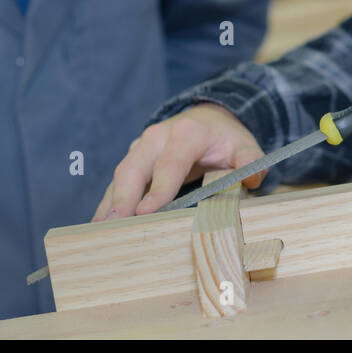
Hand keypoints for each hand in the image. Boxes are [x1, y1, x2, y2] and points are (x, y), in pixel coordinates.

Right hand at [94, 103, 266, 219]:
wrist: (207, 119)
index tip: (145, 212)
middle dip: (122, 198)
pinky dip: (108, 204)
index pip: (170, 163)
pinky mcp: (133, 161)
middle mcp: (157, 138)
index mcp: (186, 134)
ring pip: (121, 176)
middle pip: (134, 167)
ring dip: (109, 204)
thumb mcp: (244, 145)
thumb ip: (250, 161)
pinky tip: (99, 227)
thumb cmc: (225, 138)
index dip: (158, 188)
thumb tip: (253, 179)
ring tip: (98, 233)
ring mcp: (141, 148)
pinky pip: (118, 183)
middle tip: (113, 227)